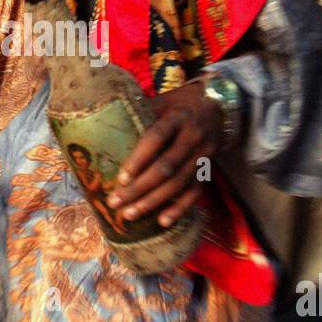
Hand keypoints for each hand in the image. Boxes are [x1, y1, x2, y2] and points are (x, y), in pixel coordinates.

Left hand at [107, 80, 221, 227]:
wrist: (219, 108)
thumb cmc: (181, 105)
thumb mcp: (164, 101)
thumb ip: (141, 112)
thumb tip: (103, 122)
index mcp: (178, 117)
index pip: (157, 138)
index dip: (138, 159)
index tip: (120, 178)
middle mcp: (193, 137)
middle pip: (166, 167)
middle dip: (139, 188)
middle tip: (115, 202)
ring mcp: (203, 155)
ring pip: (178, 183)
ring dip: (153, 202)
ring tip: (129, 215)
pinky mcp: (208, 169)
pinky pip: (195, 192)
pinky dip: (179, 208)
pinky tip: (162, 221)